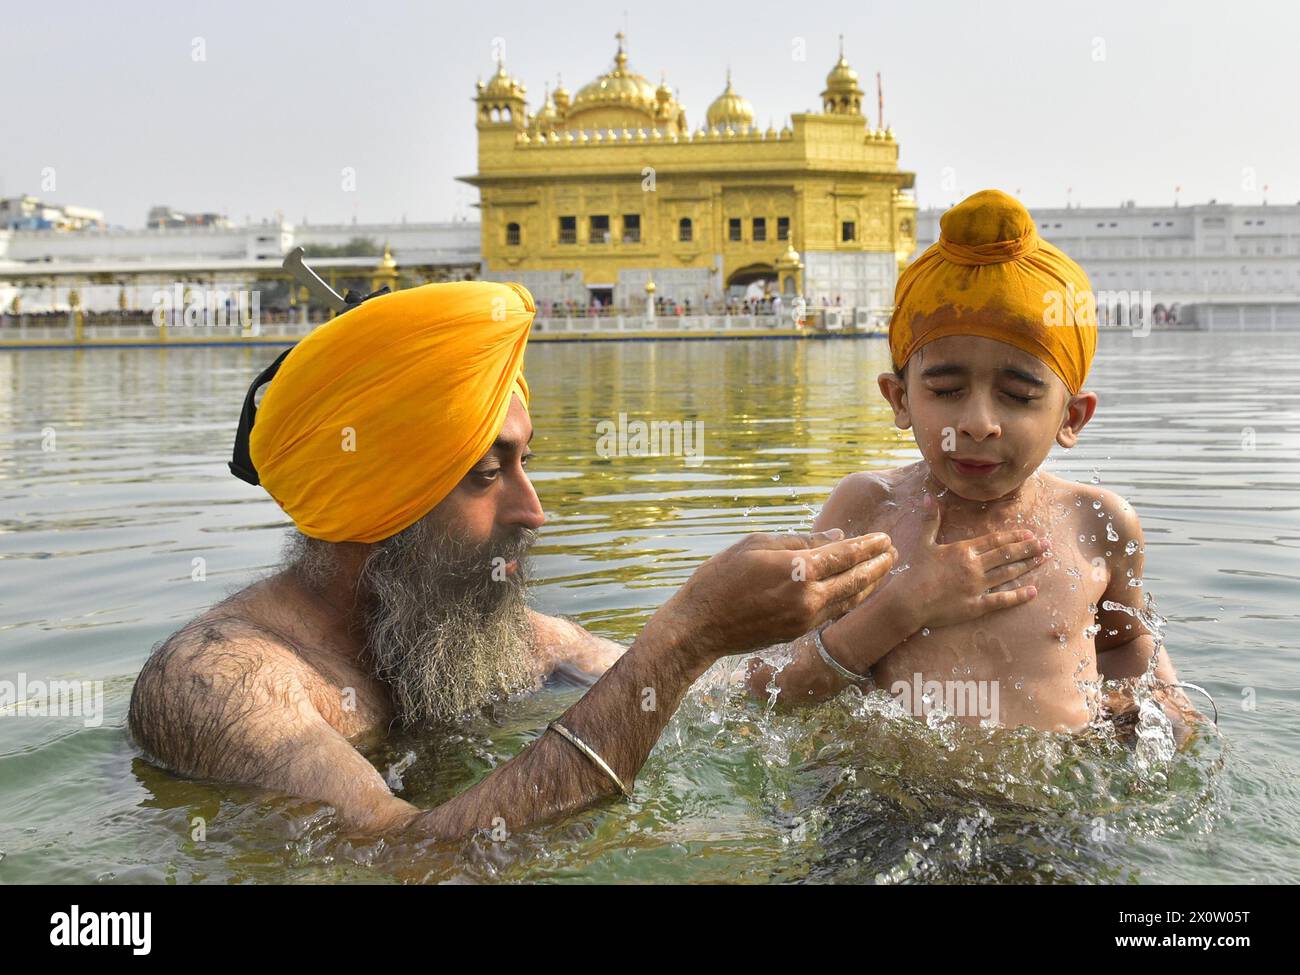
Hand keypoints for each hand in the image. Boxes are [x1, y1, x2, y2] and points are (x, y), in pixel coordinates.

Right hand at [656, 529, 895, 662]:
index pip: (845, 554)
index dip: (868, 546)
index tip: (883, 537)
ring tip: (883, 570)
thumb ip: (799, 540)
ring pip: (849, 600)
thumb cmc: (721, 577)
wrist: (700, 626)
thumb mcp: (755, 544)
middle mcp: (807, 597)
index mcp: (797, 569)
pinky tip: (856, 590)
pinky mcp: (799, 632)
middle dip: (878, 565)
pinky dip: (850, 599)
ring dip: (869, 584)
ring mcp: (805, 619)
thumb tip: (835, 537)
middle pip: (855, 579)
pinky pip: (834, 613)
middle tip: (893, 552)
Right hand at [898, 494, 1042, 631]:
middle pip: (1007, 555)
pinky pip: (1002, 599)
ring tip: (1044, 560)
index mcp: (963, 550)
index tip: (1030, 533)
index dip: (1014, 536)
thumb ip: (931, 520)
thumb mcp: (924, 543)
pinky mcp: (976, 605)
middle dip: (1029, 548)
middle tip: (1047, 544)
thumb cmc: (915, 572)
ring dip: (1028, 566)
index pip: (995, 540)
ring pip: (1009, 574)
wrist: (908, 601)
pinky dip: (1019, 595)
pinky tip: (1033, 591)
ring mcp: (977, 586)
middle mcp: (974, 566)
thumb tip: (930, 496)